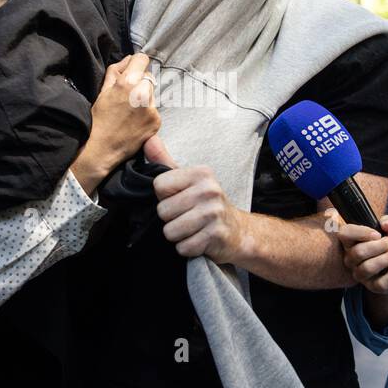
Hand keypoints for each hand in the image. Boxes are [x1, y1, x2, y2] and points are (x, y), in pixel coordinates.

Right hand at [70, 54, 159, 194]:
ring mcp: (151, 108)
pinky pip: (154, 108)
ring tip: (130, 110)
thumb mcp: (102, 91)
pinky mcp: (156, 121)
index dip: (136, 63)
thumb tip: (129, 58)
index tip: (132, 70)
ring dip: (144, 96)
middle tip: (127, 96)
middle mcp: (142, 94)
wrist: (102, 149)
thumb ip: (116, 71)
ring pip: (152, 92)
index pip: (142, 59)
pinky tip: (135, 120)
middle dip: (139, 82)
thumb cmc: (98, 119)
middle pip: (148, 77)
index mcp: (127, 83)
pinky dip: (147, 112)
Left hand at [147, 138, 249, 262]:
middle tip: (188, 217)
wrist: (238, 231)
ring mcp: (214, 213)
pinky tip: (199, 240)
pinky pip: (183, 247)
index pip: (159, 186)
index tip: (180, 199)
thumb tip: (148, 139)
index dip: (164, 197)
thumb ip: (165, 161)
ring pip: (170, 231)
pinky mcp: (215, 236)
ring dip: (178, 235)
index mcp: (201, 173)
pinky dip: (188, 248)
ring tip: (192, 229)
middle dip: (171, 219)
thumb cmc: (207, 204)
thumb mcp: (189, 180)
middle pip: (162, 211)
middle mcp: (209, 190)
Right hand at [331, 211, 387, 294]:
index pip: (345, 234)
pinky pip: (381, 283)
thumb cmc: (386, 243)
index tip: (378, 234)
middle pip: (359, 252)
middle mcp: (350, 259)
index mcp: (350, 241)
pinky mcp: (372, 286)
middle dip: (382, 246)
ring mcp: (360, 274)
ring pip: (368, 268)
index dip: (361, 233)